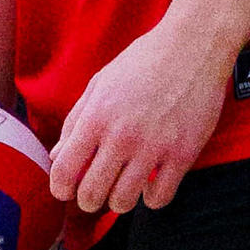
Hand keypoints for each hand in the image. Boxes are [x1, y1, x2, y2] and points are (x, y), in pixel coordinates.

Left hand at [49, 10, 234, 218]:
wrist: (192, 47)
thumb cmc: (144, 61)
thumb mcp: (100, 84)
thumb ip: (75, 121)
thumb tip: (57, 156)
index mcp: (96, 117)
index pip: (64, 171)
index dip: (60, 188)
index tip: (66, 190)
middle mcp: (121, 136)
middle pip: (92, 194)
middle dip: (88, 200)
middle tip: (95, 192)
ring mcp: (153, 148)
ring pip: (124, 202)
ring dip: (119, 201)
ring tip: (123, 188)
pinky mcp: (182, 154)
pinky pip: (160, 197)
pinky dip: (151, 197)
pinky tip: (151, 182)